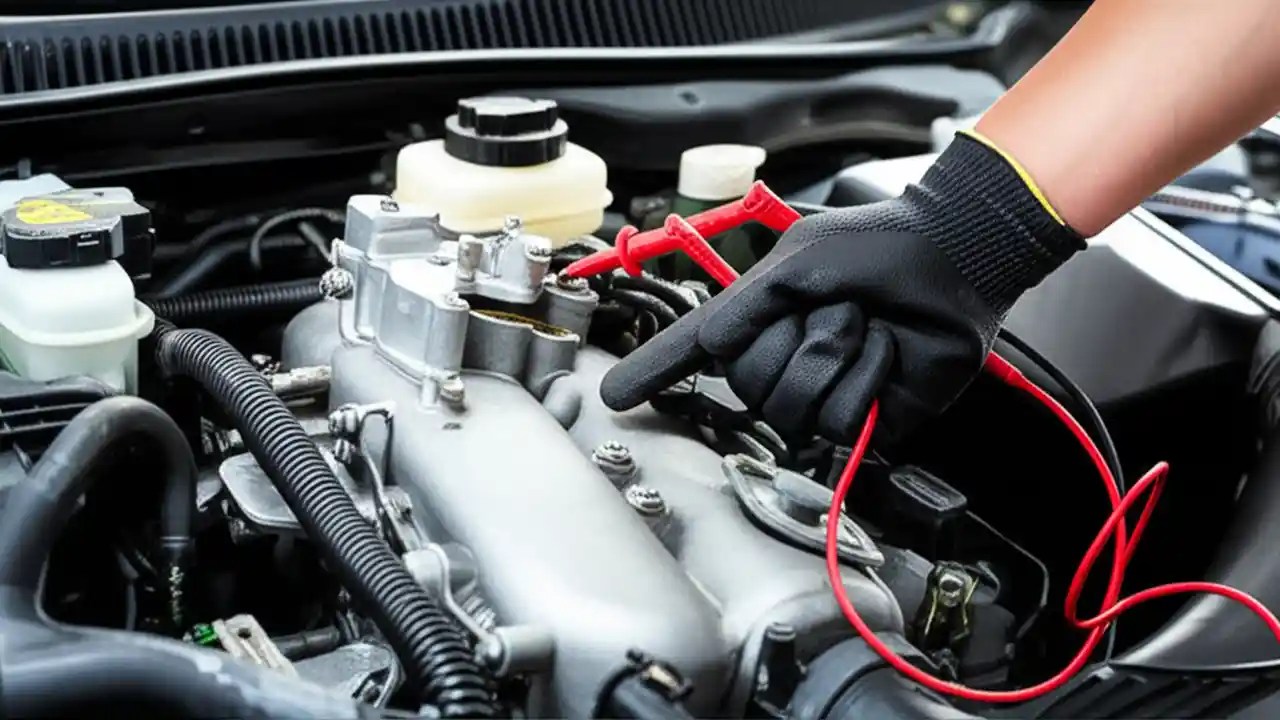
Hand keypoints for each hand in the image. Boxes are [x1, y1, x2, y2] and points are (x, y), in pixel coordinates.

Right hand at [601, 134, 1083, 444]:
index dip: (654, 373)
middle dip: (794, 337)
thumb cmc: (881, 245)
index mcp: (762, 318)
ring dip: (832, 354)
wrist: (952, 258)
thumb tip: (712, 342)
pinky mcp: (866, 420)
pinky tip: (886, 350)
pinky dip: (866, 377)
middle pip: (748, 385)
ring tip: (863, 322)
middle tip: (834, 303)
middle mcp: (785, 360)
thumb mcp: (799, 262)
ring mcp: (824, 392)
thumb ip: (746, 306)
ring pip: (792, 409)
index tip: (613, 396)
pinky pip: (840, 422)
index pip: (696, 353)